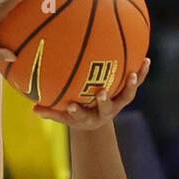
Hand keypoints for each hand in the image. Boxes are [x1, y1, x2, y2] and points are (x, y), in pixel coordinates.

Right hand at [33, 58, 150, 128]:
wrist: (96, 119)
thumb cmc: (76, 113)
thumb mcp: (63, 115)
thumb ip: (50, 112)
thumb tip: (32, 109)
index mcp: (89, 117)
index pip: (81, 116)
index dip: (77, 112)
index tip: (71, 105)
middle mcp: (105, 112)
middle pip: (105, 108)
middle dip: (103, 101)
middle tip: (101, 93)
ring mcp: (118, 104)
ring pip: (126, 96)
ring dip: (131, 86)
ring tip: (134, 74)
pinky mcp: (126, 95)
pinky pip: (135, 84)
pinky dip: (142, 73)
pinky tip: (146, 59)